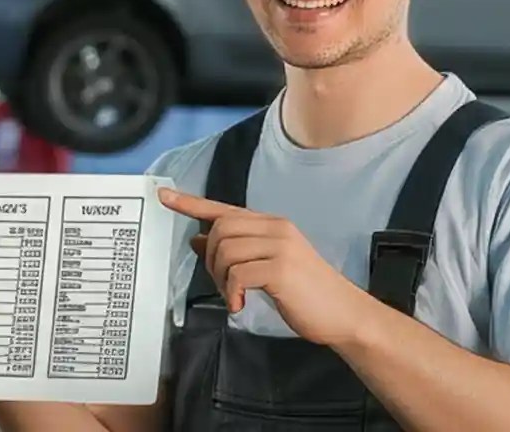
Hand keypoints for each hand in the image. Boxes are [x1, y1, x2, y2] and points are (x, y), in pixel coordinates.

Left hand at [159, 187, 370, 346]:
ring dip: (221, 279)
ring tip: (236, 296)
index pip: (223, 209)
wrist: (344, 313)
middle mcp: (275, 228)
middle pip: (220, 230)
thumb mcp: (266, 267)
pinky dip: (232, 292)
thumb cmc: (306, 293)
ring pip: (225, 251)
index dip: (190, 203)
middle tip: (223, 285)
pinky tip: (241, 304)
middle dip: (211, 260)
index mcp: (271, 225)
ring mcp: (280, 246)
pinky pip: (238, 274)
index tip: (164, 196)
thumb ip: (235, 252)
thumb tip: (199, 239)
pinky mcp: (281, 268)